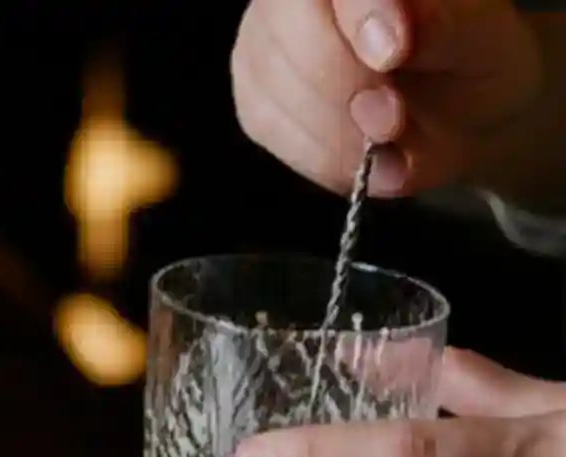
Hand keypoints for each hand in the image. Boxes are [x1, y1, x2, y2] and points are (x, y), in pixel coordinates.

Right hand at [230, 0, 544, 197]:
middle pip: (286, 26)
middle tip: (394, 123)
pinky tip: (363, 160)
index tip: (393, 54)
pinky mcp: (254, 95)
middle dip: (340, 86)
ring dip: (333, 133)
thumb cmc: (471, 65)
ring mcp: (265, 39)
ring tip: (391, 148)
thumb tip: (391, 37)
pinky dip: (320, 156)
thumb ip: (443, 29)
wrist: (459, 117)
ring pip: (270, 81)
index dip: (360, 10)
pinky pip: (269, 125)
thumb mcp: (483, 44)